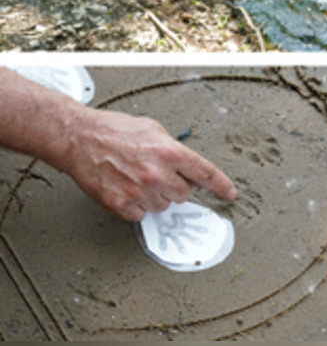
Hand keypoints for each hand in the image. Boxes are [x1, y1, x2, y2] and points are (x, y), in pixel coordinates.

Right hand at [62, 109, 236, 221]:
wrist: (79, 139)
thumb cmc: (113, 131)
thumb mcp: (153, 130)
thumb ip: (173, 150)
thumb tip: (187, 165)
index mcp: (170, 152)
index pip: (206, 173)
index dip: (221, 186)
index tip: (229, 194)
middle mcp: (158, 174)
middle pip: (184, 194)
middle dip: (175, 186)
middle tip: (158, 174)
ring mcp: (139, 191)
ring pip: (163, 206)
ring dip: (155, 196)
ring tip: (138, 179)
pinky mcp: (120, 204)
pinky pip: (141, 215)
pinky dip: (137, 206)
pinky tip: (127, 189)